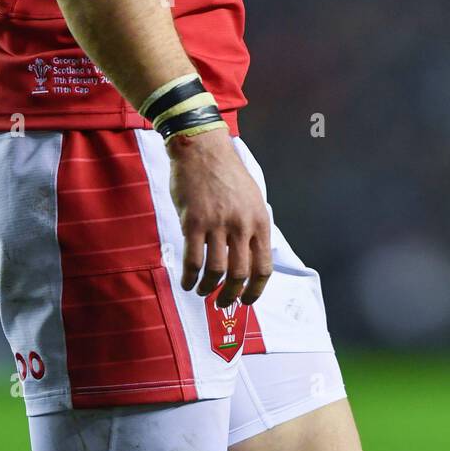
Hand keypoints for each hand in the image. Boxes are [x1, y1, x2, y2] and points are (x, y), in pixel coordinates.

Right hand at [167, 127, 272, 307]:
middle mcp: (242, 225)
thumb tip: (249, 256)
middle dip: (230, 295)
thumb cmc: (226, 172)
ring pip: (216, 271)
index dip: (256, 290)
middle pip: (239, 274)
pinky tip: (186, 281)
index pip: (263, 267)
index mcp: (260, 220)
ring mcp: (217, 224)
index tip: (247, 300)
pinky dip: (189, 276)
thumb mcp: (252, 198)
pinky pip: (192, 260)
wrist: (202, 148)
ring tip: (201, 291)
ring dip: (208, 288)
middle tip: (221, 302)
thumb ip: (252, 226)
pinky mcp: (193, 222)